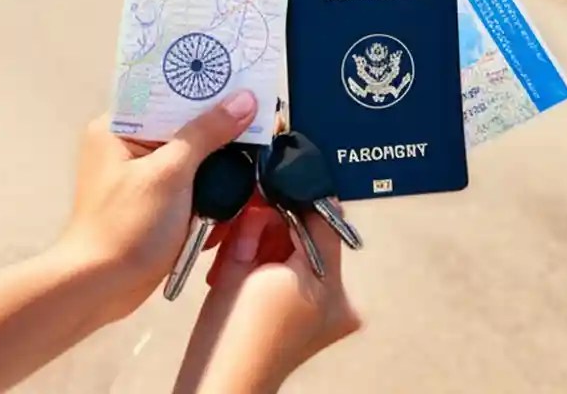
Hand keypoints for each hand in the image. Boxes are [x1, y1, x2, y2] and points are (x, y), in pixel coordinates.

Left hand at [56, 90, 258, 320]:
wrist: (101, 290)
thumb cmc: (128, 225)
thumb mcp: (171, 173)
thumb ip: (208, 133)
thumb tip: (245, 99)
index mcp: (118, 127)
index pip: (167, 92)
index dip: (206, 86)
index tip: (246, 79)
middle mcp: (128, 145)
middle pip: (184, 124)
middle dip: (221, 129)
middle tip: (265, 120)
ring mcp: (143, 177)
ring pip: (193, 157)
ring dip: (221, 164)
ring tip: (260, 154)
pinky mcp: (156, 205)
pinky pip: (192, 185)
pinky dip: (212, 189)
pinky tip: (241, 190)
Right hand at [174, 204, 361, 393]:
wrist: (225, 385)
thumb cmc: (227, 335)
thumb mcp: (235, 267)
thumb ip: (256, 226)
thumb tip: (264, 200)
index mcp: (326, 283)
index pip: (321, 218)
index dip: (291, 201)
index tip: (270, 192)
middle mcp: (340, 300)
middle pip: (315, 238)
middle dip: (280, 228)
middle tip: (249, 229)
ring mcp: (336, 314)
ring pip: (310, 257)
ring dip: (279, 248)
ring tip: (246, 259)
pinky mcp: (325, 323)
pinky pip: (308, 279)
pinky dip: (284, 271)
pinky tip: (256, 276)